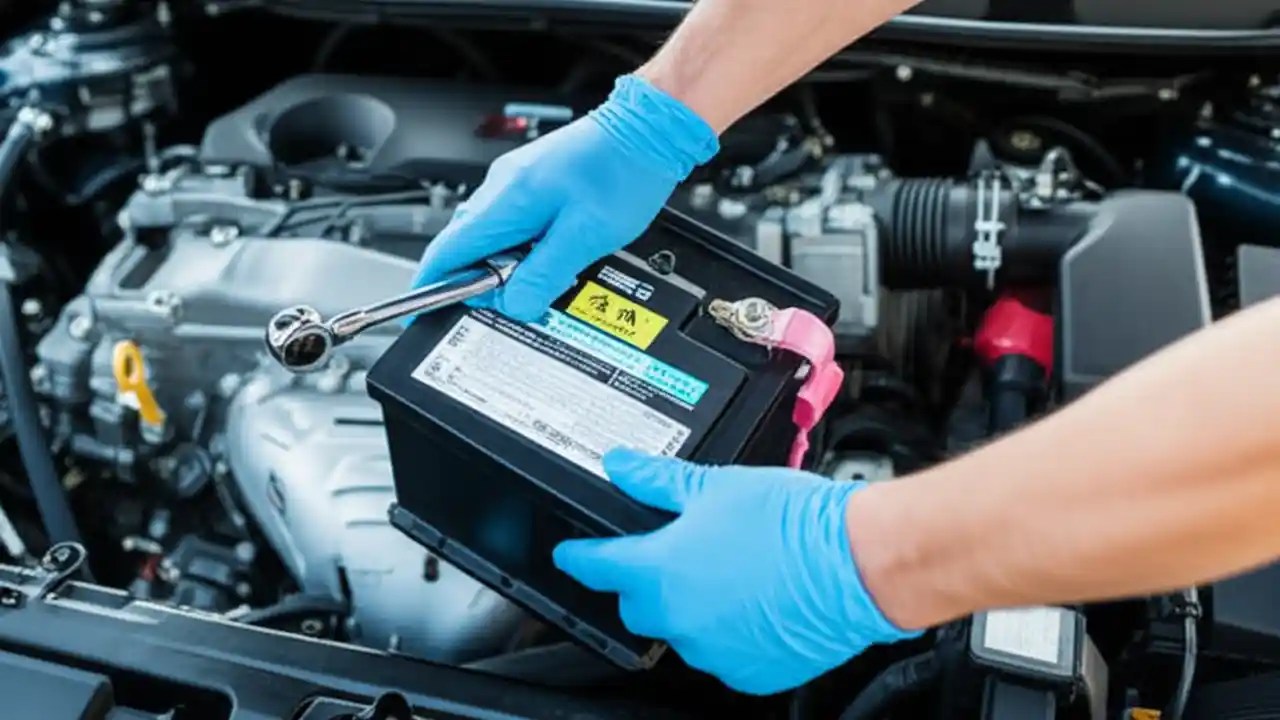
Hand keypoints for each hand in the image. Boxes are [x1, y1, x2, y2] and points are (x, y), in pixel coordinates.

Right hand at [411, 74, 719, 321]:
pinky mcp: (534, 181)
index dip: (431, 289)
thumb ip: (543, 275)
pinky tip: (552, 256)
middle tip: (507, 306)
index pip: (447, 252)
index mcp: (507, 201)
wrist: (649, 128)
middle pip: (467, 247)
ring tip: (542, 281)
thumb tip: (514, 305)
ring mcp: (516, 181)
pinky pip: (512, 222)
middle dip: (478, 283)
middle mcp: (502, 187)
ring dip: (506, 265)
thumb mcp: (584, 238)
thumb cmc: (624, 173)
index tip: (423, 315)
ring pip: (492, 236)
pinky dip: (521, 247)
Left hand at [552, 449, 918, 695]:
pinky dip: (727, 630)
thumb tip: (620, 466)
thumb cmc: (794, 523)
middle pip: (636, 603)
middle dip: (643, 580)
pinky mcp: (749, 673)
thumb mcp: (714, 486)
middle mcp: (679, 619)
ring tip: (729, 570)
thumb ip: (656, 481)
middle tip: (674, 550)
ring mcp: (713, 652)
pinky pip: (721, 652)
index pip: (597, 565)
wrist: (857, 563)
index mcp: (660, 571)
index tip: (571, 552)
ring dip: (690, 605)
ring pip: (681, 629)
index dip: (579, 555)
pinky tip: (753, 599)